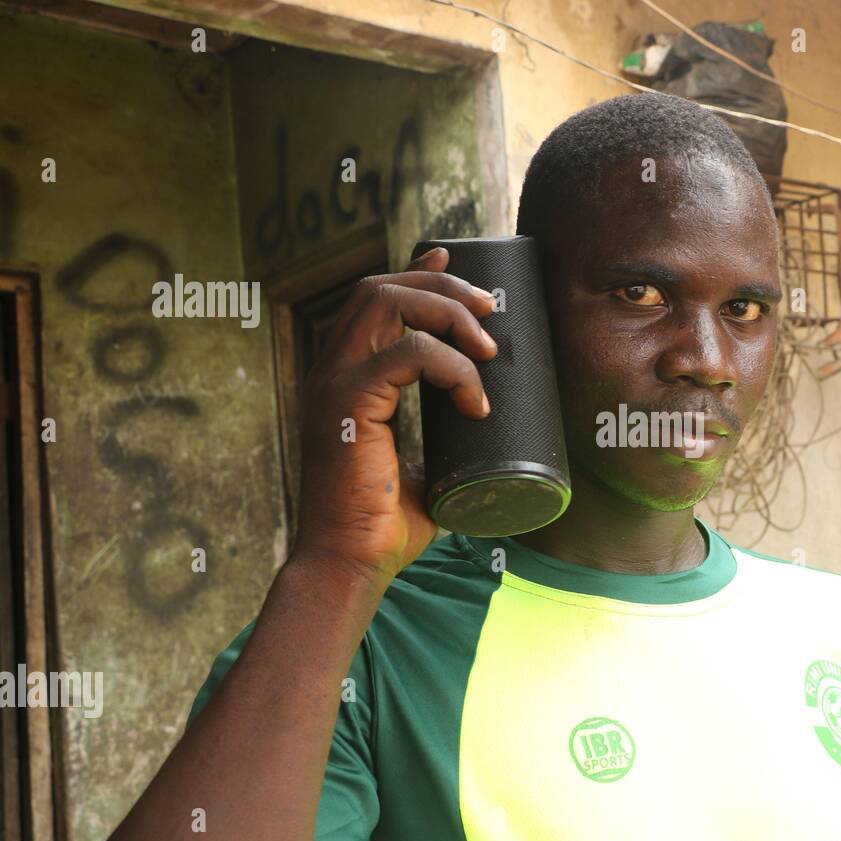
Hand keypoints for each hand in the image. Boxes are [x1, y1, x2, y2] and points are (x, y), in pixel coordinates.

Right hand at [291, 247, 497, 582]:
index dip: (415, 272)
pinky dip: (451, 367)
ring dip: (447, 313)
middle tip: (490, 310)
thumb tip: (490, 437)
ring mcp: (335, 383)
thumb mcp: (425, 470)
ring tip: (488, 347)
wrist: (352, 564)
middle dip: (441, 286)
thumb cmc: (385, 526)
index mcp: (345, 379)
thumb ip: (444, 444)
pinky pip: (408, 354)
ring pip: (388, 303)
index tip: (455, 260)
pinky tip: (474, 399)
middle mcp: (332, 371)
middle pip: (381, 287)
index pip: (374, 300)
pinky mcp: (348, 402)